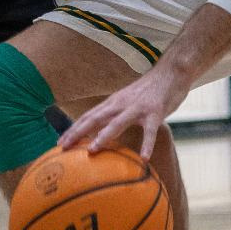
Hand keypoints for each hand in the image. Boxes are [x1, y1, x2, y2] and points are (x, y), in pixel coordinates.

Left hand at [59, 65, 190, 153]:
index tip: (59, 143)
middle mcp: (121, 104)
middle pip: (95, 118)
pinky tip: (144, 157)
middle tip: (63, 147)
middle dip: (77, 132)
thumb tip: (103, 134)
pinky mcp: (155, 111)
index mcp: (113, 102)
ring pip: (118, 122)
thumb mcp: (128, 101)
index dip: (73, 129)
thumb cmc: (149, 91)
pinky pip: (150, 130)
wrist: (171, 71)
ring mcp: (138, 107)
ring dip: (104, 135)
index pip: (88, 116)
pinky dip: (147, 144)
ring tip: (93, 150)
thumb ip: (116, 115)